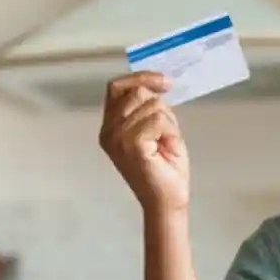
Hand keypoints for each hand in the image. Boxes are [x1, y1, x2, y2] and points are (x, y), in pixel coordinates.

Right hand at [98, 72, 189, 214]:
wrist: (167, 202)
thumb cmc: (165, 169)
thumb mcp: (155, 129)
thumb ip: (148, 108)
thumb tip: (156, 83)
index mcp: (109, 127)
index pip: (116, 87)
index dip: (141, 78)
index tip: (165, 82)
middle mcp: (108, 131)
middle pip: (136, 92)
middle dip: (160, 105)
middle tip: (166, 132)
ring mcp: (117, 138)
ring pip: (151, 104)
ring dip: (168, 121)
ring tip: (165, 143)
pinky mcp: (131, 144)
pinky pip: (158, 118)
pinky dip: (170, 130)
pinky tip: (167, 148)